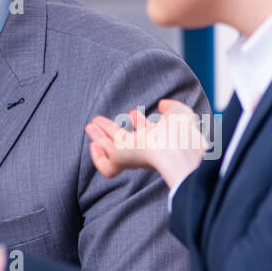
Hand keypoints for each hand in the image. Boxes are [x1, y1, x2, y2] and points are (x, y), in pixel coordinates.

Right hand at [84, 98, 206, 189]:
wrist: (177, 147)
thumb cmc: (181, 131)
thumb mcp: (178, 112)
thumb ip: (170, 107)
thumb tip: (162, 105)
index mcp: (160, 140)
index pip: (146, 133)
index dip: (139, 122)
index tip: (134, 113)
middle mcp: (145, 150)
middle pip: (126, 141)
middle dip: (113, 129)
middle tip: (101, 120)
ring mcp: (132, 156)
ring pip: (112, 152)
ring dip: (100, 138)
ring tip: (90, 126)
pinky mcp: (120, 161)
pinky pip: (105, 166)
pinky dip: (97, 156)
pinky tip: (93, 141)